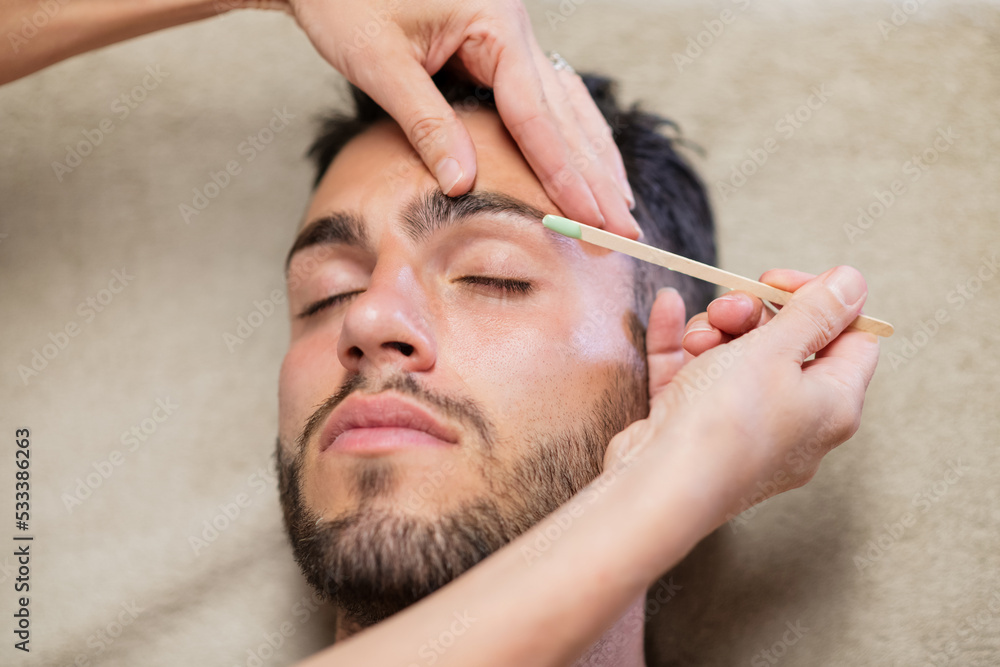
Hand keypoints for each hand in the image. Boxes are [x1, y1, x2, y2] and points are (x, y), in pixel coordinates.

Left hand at [284, 0, 639, 237]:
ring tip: (620, 206)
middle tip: (624, 232)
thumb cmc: (346, 1)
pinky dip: (568, 136)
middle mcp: (513, 27)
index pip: (536, 116)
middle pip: (565, 115)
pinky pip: (545, 98)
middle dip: (596, 178)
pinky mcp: (497, 47)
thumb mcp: (380, 64)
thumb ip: (425, 123)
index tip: (590, 220)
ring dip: (594, 159)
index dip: (564, 175)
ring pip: (566, 106)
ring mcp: (509, 35)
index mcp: (493, 23)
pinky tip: (587, 163)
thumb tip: (463, 184)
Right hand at [606, 267, 879, 524]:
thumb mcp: (776, 350)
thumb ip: (815, 312)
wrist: (659, 485)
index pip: (852, 339)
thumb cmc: (726, 424)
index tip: (779, 284)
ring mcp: (744, 430)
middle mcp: (796, 423)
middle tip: (732, 306)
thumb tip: (853, 283)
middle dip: (754, 315)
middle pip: (788, 346)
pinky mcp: (697, 431)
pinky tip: (668, 309)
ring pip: (737, 360)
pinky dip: (681, 343)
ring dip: (715, 331)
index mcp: (833, 406)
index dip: (820, 302)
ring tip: (697, 335)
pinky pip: (694, 376)